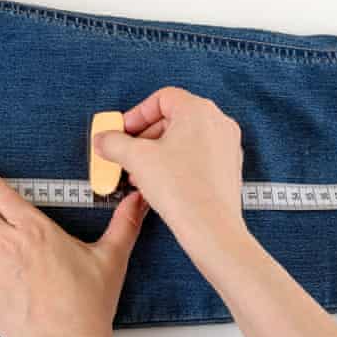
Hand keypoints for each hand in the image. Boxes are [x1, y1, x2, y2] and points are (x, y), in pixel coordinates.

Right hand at [96, 88, 336, 336]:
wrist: (218, 239)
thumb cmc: (185, 198)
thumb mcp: (140, 163)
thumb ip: (117, 143)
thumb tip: (104, 138)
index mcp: (200, 110)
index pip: (162, 97)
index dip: (138, 115)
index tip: (124, 137)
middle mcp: (220, 124)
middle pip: (175, 118)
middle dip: (148, 137)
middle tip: (130, 159)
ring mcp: (229, 151)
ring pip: (187, 141)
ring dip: (163, 155)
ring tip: (144, 179)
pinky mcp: (232, 176)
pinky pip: (198, 161)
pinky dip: (180, 170)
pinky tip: (166, 194)